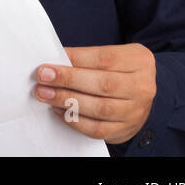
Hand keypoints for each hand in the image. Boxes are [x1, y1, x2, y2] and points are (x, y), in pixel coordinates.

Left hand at [32, 42, 155, 143]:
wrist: (138, 95)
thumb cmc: (117, 70)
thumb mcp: (111, 56)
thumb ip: (86, 57)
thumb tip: (53, 63)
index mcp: (139, 61)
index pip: (105, 59)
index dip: (75, 59)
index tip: (50, 62)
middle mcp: (142, 87)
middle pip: (103, 84)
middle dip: (68, 80)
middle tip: (42, 77)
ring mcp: (136, 111)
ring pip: (100, 109)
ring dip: (67, 101)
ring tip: (45, 94)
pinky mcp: (126, 129)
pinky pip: (98, 129)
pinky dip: (75, 121)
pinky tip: (58, 110)